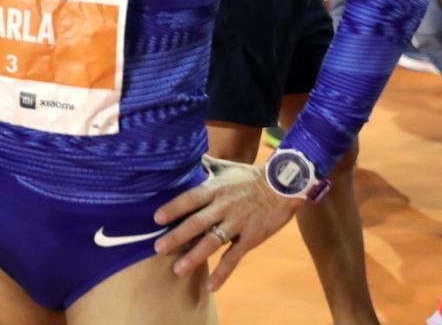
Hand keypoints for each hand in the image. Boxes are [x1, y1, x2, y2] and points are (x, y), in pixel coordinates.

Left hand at [152, 156, 302, 290]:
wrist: (285, 186)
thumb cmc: (251, 177)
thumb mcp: (228, 167)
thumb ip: (208, 166)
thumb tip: (189, 156)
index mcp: (216, 189)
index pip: (190, 198)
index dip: (174, 208)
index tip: (156, 219)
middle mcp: (224, 207)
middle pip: (197, 223)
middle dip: (177, 236)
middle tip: (158, 248)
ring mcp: (238, 223)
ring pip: (213, 242)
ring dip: (195, 257)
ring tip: (178, 270)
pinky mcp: (251, 238)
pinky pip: (235, 257)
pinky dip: (223, 272)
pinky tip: (212, 286)